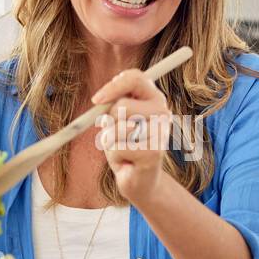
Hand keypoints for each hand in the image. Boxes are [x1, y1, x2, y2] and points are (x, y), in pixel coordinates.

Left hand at [91, 69, 173, 204]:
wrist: (139, 180)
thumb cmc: (125, 146)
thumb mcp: (114, 122)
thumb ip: (110, 107)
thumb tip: (100, 101)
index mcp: (153, 98)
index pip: (135, 77)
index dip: (113, 86)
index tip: (96, 100)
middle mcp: (162, 111)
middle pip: (121, 106)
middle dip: (109, 123)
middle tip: (118, 136)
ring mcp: (161, 131)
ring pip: (117, 128)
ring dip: (111, 142)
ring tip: (123, 150)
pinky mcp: (155, 152)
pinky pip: (118, 148)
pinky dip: (115, 157)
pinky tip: (127, 162)